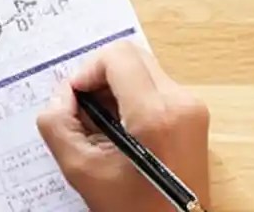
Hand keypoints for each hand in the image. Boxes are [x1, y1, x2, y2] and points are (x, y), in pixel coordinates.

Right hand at [36, 42, 210, 211]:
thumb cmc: (133, 210)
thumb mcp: (82, 171)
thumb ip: (58, 124)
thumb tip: (63, 93)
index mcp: (155, 114)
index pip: (118, 56)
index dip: (88, 69)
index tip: (75, 97)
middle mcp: (180, 102)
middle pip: (132, 58)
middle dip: (101, 77)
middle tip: (85, 112)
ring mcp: (192, 107)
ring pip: (144, 70)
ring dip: (116, 89)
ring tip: (103, 127)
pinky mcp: (195, 114)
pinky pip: (157, 87)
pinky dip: (133, 99)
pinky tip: (122, 131)